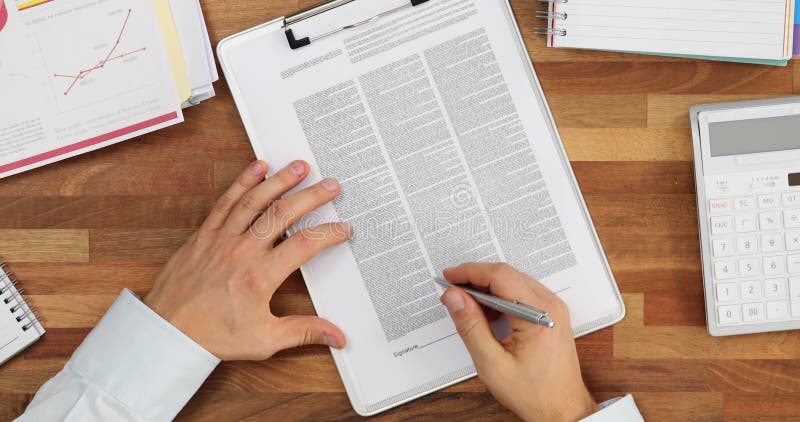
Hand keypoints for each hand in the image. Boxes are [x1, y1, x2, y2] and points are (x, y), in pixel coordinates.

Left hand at [144, 160, 351, 360]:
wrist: (167, 332)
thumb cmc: (212, 336)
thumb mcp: (264, 340)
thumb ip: (303, 332)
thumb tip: (335, 336)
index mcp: (259, 277)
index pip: (304, 245)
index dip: (328, 234)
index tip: (344, 229)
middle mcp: (242, 251)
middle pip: (283, 214)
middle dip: (311, 196)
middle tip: (331, 185)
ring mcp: (222, 239)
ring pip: (255, 201)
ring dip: (280, 180)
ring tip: (300, 166)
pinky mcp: (205, 234)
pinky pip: (226, 202)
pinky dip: (242, 182)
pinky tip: (257, 168)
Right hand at [440, 263, 598, 420]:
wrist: (562, 410)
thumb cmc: (535, 394)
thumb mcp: (492, 364)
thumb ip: (471, 326)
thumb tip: (455, 298)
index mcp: (538, 315)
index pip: (500, 276)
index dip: (470, 272)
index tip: (449, 277)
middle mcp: (550, 306)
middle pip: (507, 275)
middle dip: (476, 279)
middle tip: (453, 293)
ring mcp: (553, 309)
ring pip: (514, 282)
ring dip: (488, 289)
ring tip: (468, 307)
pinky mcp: (551, 315)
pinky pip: (522, 294)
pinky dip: (501, 298)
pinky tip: (488, 315)